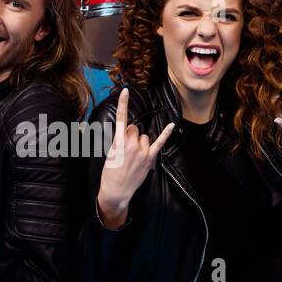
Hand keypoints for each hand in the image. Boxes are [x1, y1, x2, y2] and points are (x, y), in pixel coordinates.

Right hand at [97, 87, 174, 228]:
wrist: (116, 190)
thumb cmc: (110, 172)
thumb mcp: (109, 153)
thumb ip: (119, 140)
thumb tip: (127, 132)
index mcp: (119, 142)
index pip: (122, 119)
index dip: (123, 103)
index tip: (126, 91)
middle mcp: (132, 144)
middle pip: (134, 129)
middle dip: (130, 135)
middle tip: (125, 150)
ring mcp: (143, 151)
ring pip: (144, 136)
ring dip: (140, 142)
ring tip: (133, 156)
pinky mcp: (150, 158)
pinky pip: (159, 143)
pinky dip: (166, 134)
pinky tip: (172, 125)